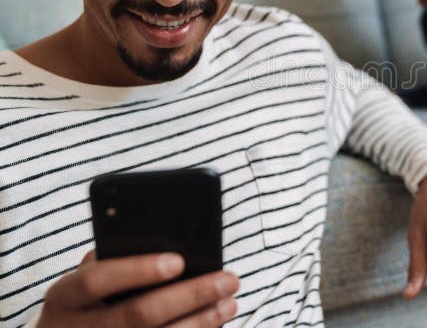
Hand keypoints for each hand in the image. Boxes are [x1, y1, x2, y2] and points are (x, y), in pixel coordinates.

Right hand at [38, 249, 239, 326]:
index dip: (137, 270)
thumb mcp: (87, 277)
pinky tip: (213, 323)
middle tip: (228, 279)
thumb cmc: (86, 299)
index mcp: (64, 297)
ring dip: (200, 322)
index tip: (178, 260)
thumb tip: (162, 239)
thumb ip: (114, 257)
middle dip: (189, 295)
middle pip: (137, 315)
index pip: (96, 280)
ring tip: (229, 303)